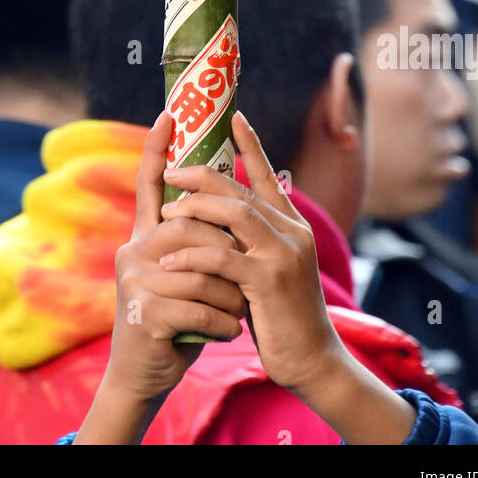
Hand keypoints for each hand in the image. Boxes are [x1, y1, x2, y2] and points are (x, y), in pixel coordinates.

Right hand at [75, 111, 243, 443]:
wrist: (146, 375)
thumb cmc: (176, 320)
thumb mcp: (188, 275)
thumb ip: (199, 241)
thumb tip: (231, 201)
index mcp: (146, 237)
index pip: (149, 184)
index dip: (156, 148)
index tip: (169, 111)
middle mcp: (134, 250)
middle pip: (193, 226)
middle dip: (230, 255)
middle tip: (247, 280)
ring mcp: (134, 280)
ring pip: (203, 267)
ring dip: (233, 295)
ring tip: (241, 313)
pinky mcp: (143, 312)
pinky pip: (201, 305)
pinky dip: (226, 322)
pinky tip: (230, 334)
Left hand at [159, 110, 342, 395]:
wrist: (313, 361)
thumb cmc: (284, 317)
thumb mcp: (270, 270)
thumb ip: (253, 242)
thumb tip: (219, 219)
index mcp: (293, 226)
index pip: (270, 175)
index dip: (252, 145)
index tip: (234, 117)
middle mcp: (292, 232)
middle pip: (242, 190)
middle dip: (202, 175)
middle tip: (170, 171)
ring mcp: (283, 255)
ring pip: (234, 214)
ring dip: (194, 209)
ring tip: (164, 213)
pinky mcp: (269, 282)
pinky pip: (222, 258)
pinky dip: (191, 256)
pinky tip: (167, 261)